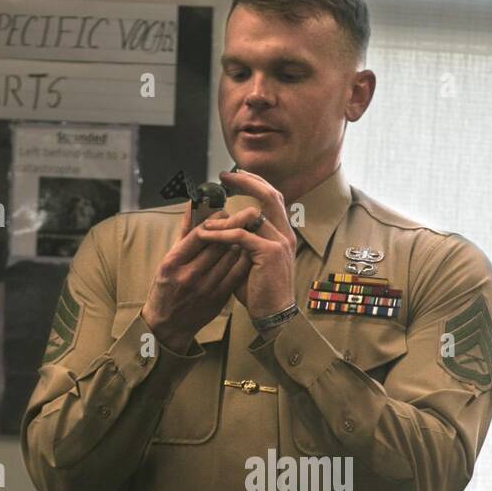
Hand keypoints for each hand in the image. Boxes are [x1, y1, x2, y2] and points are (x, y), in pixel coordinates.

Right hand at [142, 200, 250, 352]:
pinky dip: (243, 260)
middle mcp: (189, 276)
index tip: (224, 212)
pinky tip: (248, 251)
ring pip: (230, 258)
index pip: (199, 235)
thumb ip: (183, 233)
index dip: (215, 221)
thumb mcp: (167, 260)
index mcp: (173, 263)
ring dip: (241, 242)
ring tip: (246, 231)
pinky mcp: (218, 299)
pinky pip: (237, 274)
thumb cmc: (165, 288)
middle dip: (233, 227)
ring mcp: (205, 289)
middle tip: (242, 216)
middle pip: (218, 245)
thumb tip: (193, 206)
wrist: (168, 325)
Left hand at [193, 169, 296, 322]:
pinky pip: (241, 235)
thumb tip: (218, 227)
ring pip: (251, 214)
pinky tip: (206, 236)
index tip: (236, 175)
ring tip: (206, 221)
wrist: (273, 315)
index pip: (272, 198)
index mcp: (282, 234)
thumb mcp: (247, 261)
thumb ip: (238, 242)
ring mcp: (280, 242)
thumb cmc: (259, 292)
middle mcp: (285, 234)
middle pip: (269, 194)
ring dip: (225, 216)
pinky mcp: (270, 252)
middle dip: (246, 181)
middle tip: (224, 177)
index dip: (255, 183)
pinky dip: (221, 234)